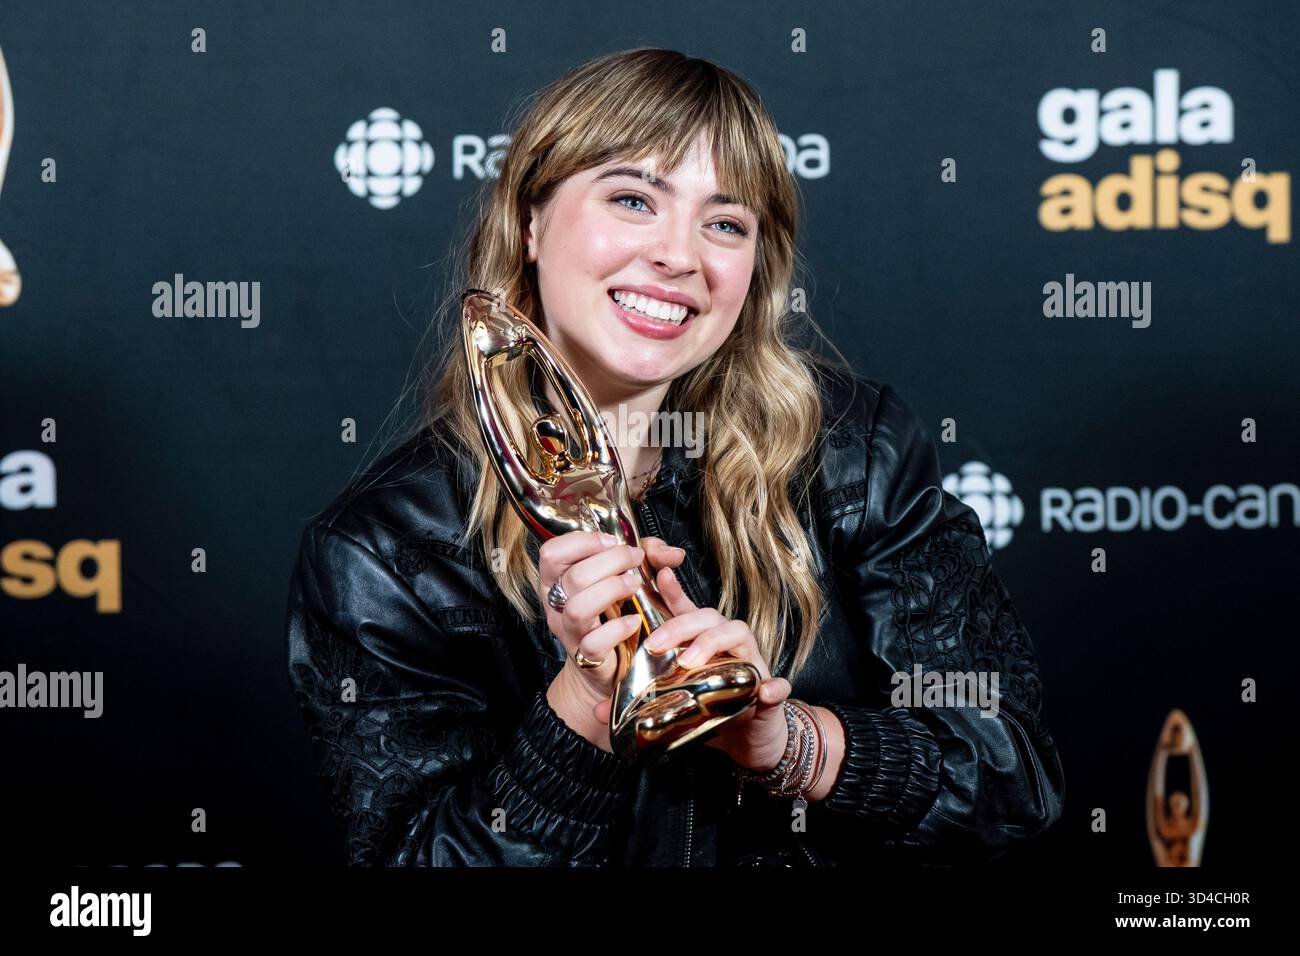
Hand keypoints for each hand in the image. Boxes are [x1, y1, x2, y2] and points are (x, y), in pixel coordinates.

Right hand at [537, 531, 677, 750]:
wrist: (609, 664)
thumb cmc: (614, 612)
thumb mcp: (627, 574)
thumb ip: (650, 557)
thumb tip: (673, 553)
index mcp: (557, 581)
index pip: (551, 553)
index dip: (581, 542)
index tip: (611, 542)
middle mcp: (557, 606)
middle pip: (572, 576)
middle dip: (610, 561)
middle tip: (635, 560)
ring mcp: (569, 633)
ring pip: (578, 608)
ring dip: (612, 590)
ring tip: (635, 585)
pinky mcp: (586, 657)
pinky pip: (594, 643)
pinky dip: (618, 628)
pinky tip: (635, 621)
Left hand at [616, 561, 791, 773]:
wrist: (750, 742)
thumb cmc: (710, 714)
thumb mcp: (671, 705)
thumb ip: (637, 703)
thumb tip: (597, 710)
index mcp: (702, 644)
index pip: (685, 610)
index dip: (671, 590)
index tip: (656, 574)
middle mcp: (727, 647)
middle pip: (707, 617)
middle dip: (680, 625)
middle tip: (654, 644)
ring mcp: (751, 666)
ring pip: (738, 635)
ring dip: (713, 644)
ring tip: (690, 662)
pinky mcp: (771, 694)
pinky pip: (776, 687)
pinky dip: (773, 687)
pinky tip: (766, 692)